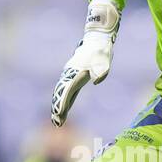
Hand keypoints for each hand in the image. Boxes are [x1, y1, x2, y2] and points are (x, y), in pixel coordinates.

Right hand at [50, 0, 118, 126]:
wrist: (97, 38)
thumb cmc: (101, 50)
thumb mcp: (104, 59)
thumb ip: (102, 70)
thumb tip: (97, 80)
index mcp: (76, 72)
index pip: (67, 90)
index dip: (63, 102)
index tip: (59, 113)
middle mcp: (70, 74)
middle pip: (61, 93)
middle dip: (58, 107)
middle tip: (56, 122)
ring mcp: (70, 74)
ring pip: (62, 92)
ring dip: (59, 106)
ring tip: (57, 120)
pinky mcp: (73, 75)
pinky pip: (66, 90)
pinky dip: (64, 100)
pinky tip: (63, 110)